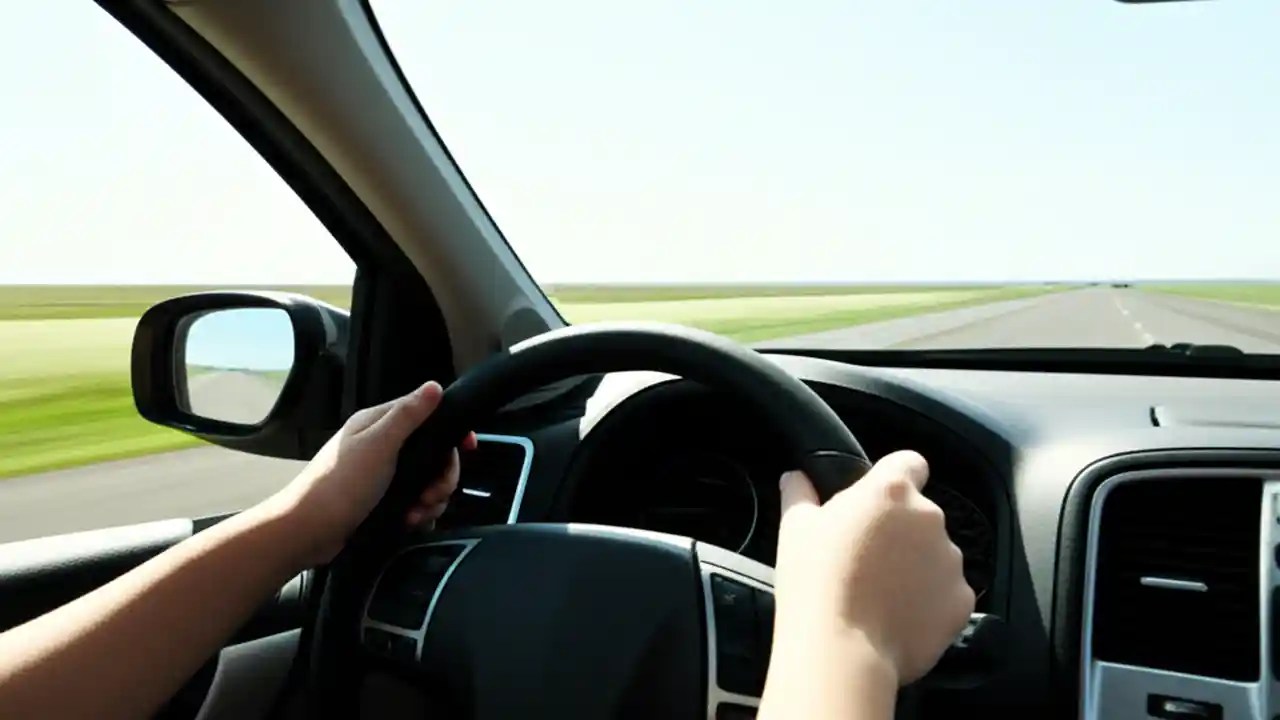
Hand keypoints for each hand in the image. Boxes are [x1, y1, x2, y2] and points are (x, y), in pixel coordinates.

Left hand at [264, 381, 475, 565]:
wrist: (307, 532)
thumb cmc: (340, 484)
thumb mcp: (378, 445)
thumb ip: (408, 416)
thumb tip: (435, 386)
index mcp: (379, 424)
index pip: (427, 414)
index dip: (451, 429)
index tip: (469, 447)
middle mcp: (384, 446)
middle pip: (434, 452)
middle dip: (442, 475)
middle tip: (433, 494)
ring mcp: (384, 475)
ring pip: (428, 480)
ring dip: (432, 499)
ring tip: (417, 513)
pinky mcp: (384, 502)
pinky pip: (417, 502)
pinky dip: (419, 512)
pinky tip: (410, 521)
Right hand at [772, 451, 973, 684]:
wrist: (842, 649)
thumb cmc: (815, 582)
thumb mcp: (795, 529)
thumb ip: (800, 494)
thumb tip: (796, 478)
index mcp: (890, 491)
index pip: (909, 462)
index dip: (895, 478)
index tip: (878, 501)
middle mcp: (929, 517)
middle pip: (920, 513)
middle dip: (900, 531)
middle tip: (866, 558)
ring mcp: (951, 561)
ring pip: (935, 554)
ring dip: (916, 566)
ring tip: (880, 593)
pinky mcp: (961, 601)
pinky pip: (947, 593)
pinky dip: (930, 602)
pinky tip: (898, 616)